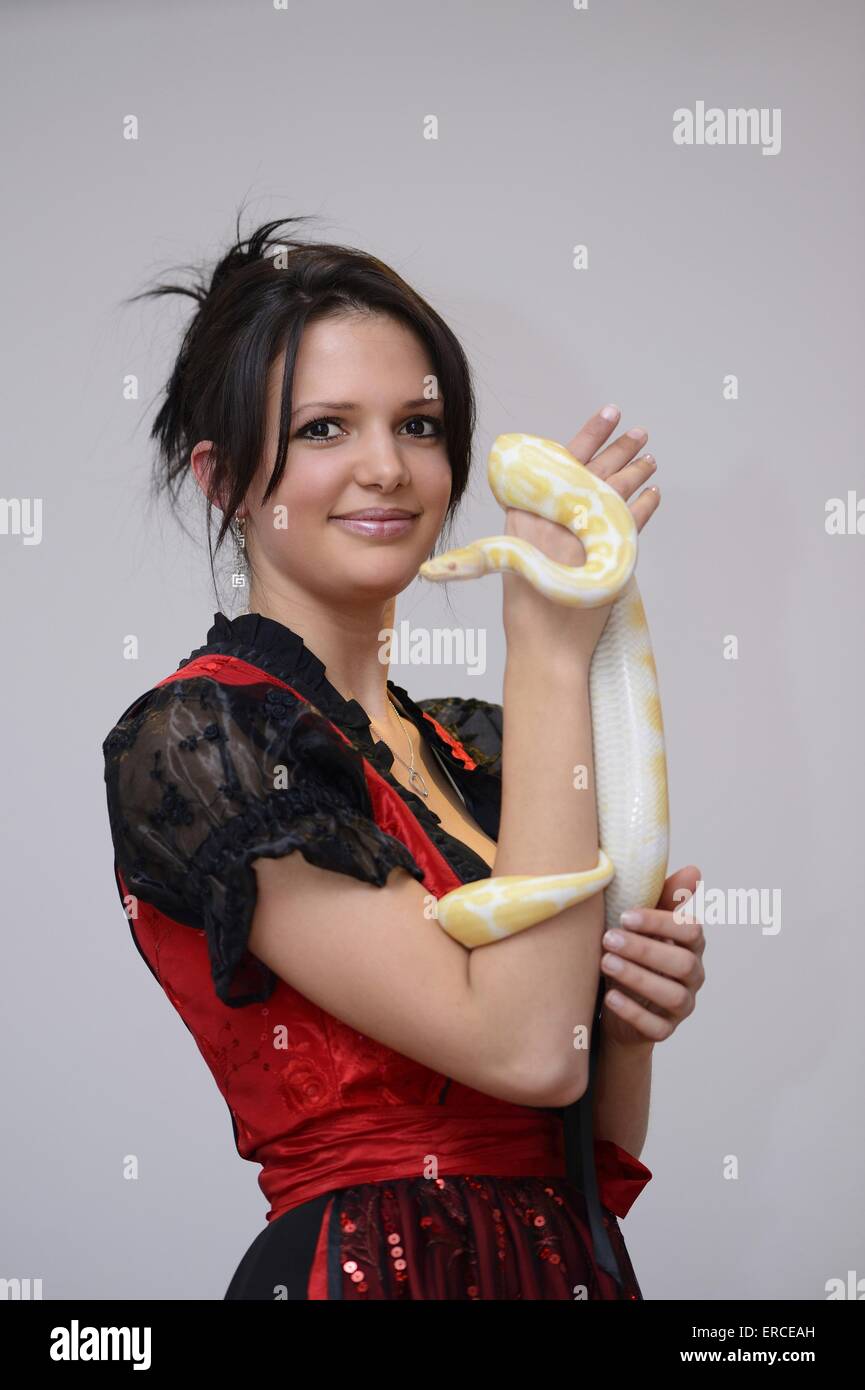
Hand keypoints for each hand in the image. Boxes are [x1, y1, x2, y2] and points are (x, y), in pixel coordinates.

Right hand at [503, 404, 660, 662]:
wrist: (545, 644)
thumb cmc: (528, 606)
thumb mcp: (517, 556)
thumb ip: (537, 525)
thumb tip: (559, 502)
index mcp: (529, 512)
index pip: (562, 459)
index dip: (589, 434)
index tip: (608, 415)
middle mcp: (556, 516)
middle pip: (596, 469)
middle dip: (621, 446)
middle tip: (638, 431)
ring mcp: (583, 534)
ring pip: (617, 489)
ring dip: (638, 470)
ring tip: (650, 456)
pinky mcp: (609, 554)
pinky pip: (635, 518)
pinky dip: (647, 504)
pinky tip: (655, 493)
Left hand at [598, 865, 705, 1046]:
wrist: (616, 999)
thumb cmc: (631, 950)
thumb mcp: (642, 924)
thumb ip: (664, 898)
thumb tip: (694, 870)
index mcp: (691, 944)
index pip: (692, 930)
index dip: (661, 922)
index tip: (625, 915)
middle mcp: (693, 975)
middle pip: (683, 963)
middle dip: (645, 950)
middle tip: (609, 938)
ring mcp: (682, 1005)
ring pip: (672, 995)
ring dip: (638, 978)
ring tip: (606, 963)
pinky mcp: (664, 1030)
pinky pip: (656, 1026)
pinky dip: (633, 1011)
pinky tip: (610, 997)